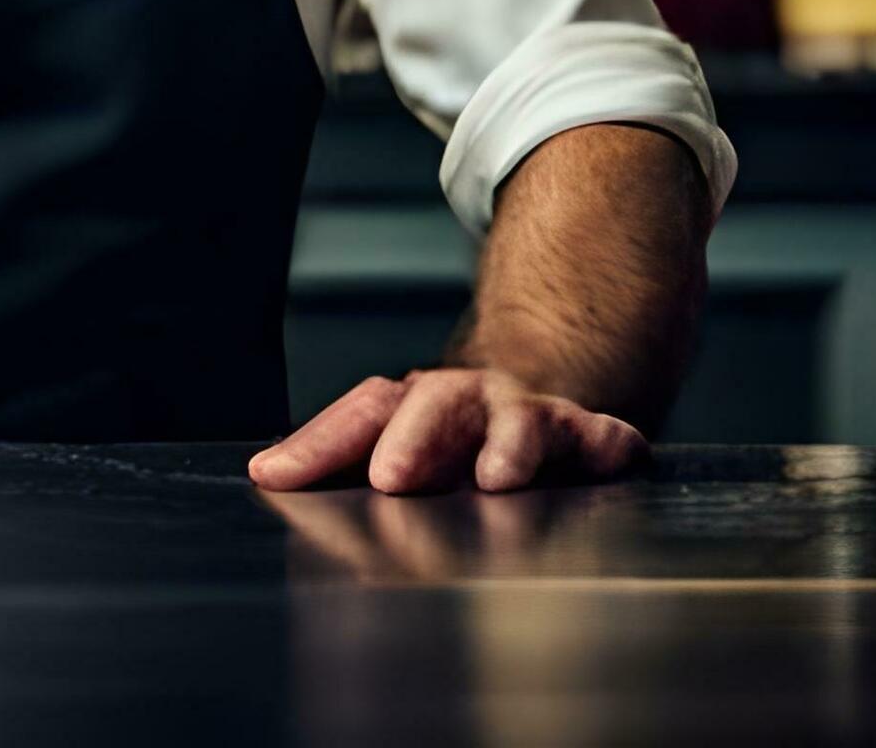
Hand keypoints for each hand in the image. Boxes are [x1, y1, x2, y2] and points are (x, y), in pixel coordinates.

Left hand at [246, 368, 647, 493]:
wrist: (541, 395)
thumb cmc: (453, 436)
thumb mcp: (394, 442)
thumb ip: (337, 458)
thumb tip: (266, 473)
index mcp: (412, 405)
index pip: (360, 414)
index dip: (319, 444)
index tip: (277, 475)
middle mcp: (468, 402)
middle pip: (435, 405)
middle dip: (414, 438)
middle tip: (392, 477)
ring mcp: (531, 416)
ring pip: (520, 419)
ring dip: (509, 445)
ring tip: (497, 481)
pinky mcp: (593, 437)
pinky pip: (603, 436)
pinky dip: (606, 445)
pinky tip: (609, 456)